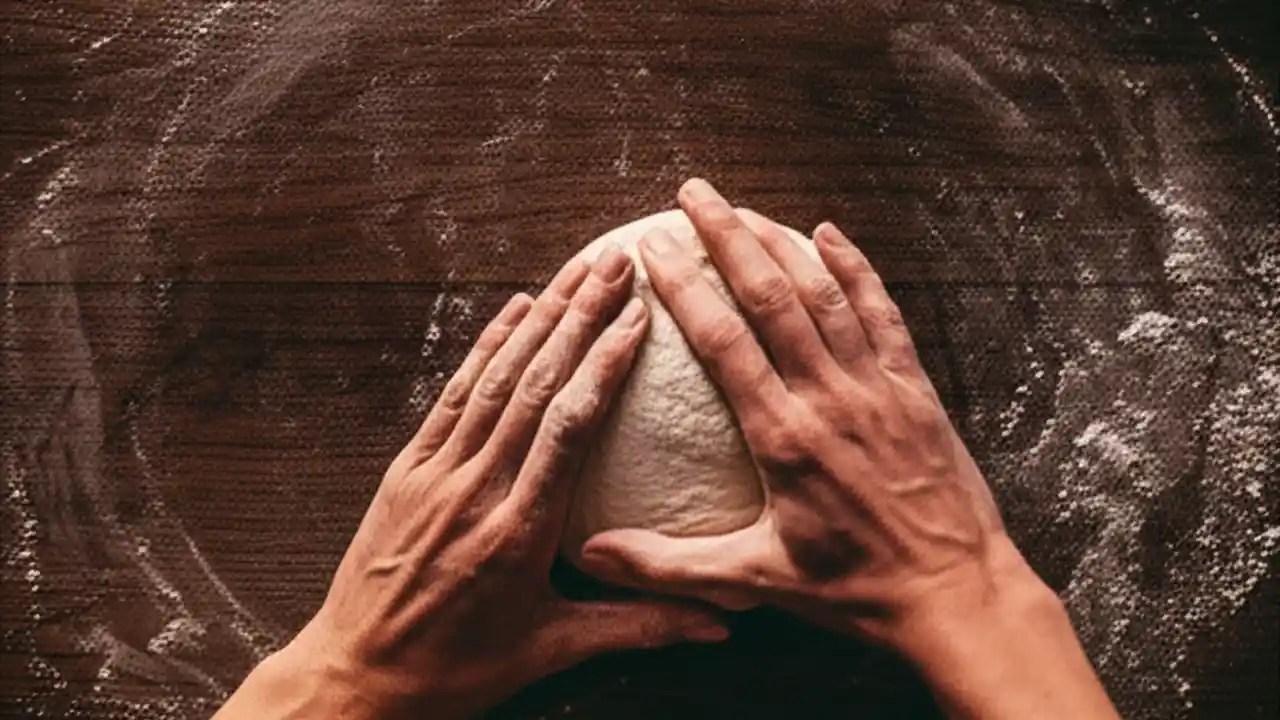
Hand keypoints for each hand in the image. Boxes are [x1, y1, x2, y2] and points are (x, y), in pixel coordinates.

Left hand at [217, 249, 725, 719]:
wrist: (357, 674)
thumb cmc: (457, 669)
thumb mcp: (552, 650)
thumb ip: (639, 624)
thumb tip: (720, 622)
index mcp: (518, 532)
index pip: (568, 427)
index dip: (604, 363)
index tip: (638, 316)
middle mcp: (475, 489)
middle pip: (534, 384)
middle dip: (579, 316)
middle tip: (617, 263)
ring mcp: (435, 473)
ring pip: (494, 378)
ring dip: (538, 317)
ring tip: (577, 269)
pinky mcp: (407, 469)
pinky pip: (453, 395)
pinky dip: (485, 347)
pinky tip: (514, 309)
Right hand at [580, 179, 1117, 718]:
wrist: (956, 595)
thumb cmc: (855, 592)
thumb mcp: (756, 580)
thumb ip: (669, 563)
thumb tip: (593, 551)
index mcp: (782, 437)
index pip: (722, 343)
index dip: (684, 287)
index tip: (653, 248)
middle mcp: (828, 397)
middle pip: (771, 295)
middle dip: (727, 236)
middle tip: (693, 192)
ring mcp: (876, 387)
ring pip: (823, 293)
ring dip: (781, 242)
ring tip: (743, 207)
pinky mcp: (914, 388)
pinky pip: (882, 313)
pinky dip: (856, 268)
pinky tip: (829, 234)